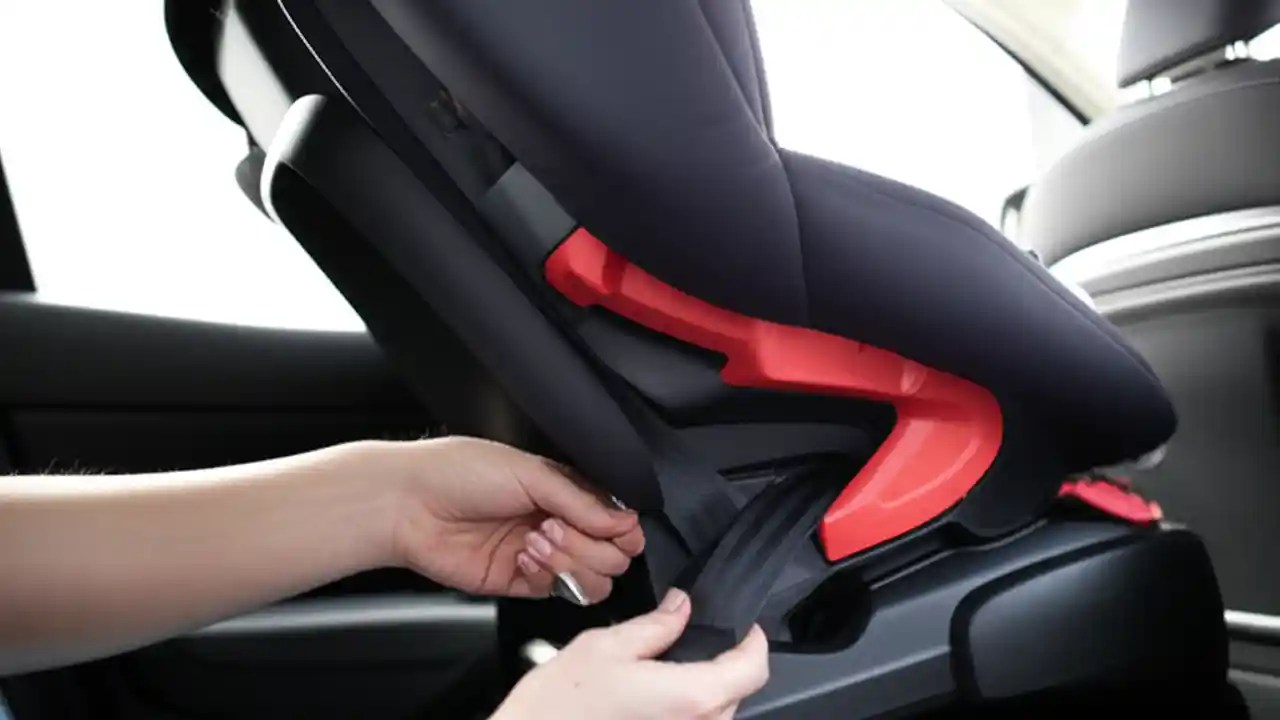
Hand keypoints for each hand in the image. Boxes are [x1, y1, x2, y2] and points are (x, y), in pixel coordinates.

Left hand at [389, 437, 644, 600]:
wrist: (409, 503)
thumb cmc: (460, 472)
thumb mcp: (531, 472)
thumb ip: (583, 500)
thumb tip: (627, 522)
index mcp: (564, 490)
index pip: (616, 520)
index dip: (623, 530)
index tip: (619, 530)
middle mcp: (558, 523)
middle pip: (611, 555)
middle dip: (593, 545)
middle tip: (560, 527)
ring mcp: (540, 556)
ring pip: (591, 580)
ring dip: (572, 562)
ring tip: (539, 540)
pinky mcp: (519, 583)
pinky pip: (555, 593)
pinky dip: (546, 575)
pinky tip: (523, 555)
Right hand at [493, 589, 769, 719]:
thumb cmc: (560, 705)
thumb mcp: (607, 647)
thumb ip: (654, 626)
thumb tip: (681, 607)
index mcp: (690, 696)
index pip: (753, 669)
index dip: (754, 641)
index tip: (744, 626)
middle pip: (738, 692)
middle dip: (726, 663)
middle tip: (697, 639)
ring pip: (717, 714)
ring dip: (705, 689)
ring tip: (669, 669)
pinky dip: (685, 710)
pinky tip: (654, 699)